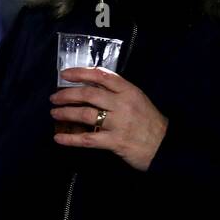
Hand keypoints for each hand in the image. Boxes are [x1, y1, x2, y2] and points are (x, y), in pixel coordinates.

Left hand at [50, 66, 168, 171]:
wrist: (165, 146)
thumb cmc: (148, 121)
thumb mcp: (136, 99)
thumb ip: (116, 92)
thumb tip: (88, 85)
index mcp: (128, 90)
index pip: (101, 75)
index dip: (80, 72)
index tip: (64, 74)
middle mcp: (122, 104)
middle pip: (89, 94)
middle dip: (67, 94)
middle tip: (54, 97)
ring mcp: (119, 123)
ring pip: (85, 114)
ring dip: (66, 113)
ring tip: (54, 113)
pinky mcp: (115, 142)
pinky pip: (88, 139)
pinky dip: (70, 139)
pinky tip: (58, 138)